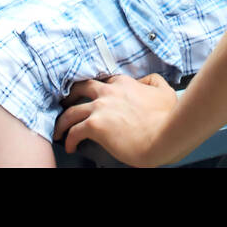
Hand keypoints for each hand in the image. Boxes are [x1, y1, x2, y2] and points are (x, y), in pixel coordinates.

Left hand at [54, 72, 177, 166]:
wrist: (163, 135)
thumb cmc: (166, 118)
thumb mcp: (164, 91)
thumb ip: (153, 81)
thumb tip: (144, 81)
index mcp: (123, 83)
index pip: (103, 81)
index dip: (94, 88)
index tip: (91, 96)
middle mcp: (109, 91)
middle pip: (80, 88)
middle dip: (70, 96)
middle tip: (65, 104)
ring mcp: (100, 107)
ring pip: (71, 112)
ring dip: (62, 122)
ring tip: (60, 130)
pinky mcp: (95, 125)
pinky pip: (74, 132)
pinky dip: (69, 139)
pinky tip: (70, 146)